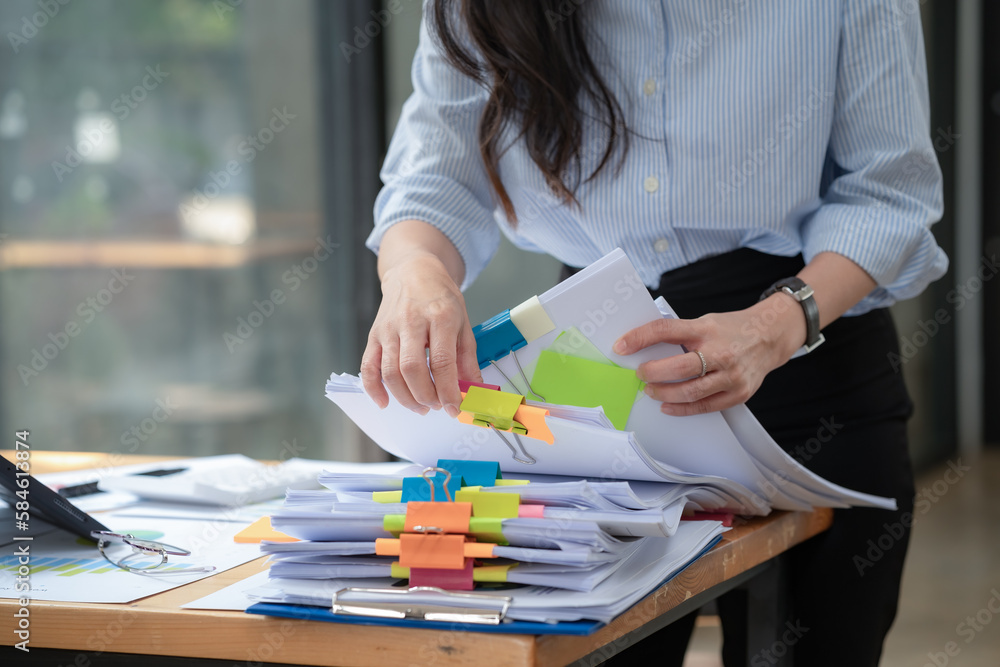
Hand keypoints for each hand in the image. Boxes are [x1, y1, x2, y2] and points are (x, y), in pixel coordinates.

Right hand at [360, 253, 481, 416]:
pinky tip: (385, 402)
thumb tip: (472, 390)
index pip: (442, 362)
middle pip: (412, 369)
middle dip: (426, 396)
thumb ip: (467, 358)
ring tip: (421, 406)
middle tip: (437, 407)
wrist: (413, 271)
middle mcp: (411, 322)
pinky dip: (373, 389)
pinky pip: (368, 366)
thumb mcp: (463, 322)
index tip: (455, 407)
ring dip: (405, 398)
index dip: (448, 391)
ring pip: (390, 372)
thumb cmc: (440, 296)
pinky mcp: (374, 335)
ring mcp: (389, 329)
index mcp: (439, 317)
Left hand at [612, 294, 805, 415]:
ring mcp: (731, 375)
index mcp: (706, 329)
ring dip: (665, 394)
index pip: (666, 330)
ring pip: (691, 392)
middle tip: (640, 374)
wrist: (771, 337)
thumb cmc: (731, 330)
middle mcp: (720, 352)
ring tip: (651, 391)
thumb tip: (643, 346)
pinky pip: (705, 406)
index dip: (639, 338)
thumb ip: (680, 334)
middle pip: (679, 368)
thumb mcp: (705, 322)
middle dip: (652, 373)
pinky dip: (682, 409)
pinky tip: (668, 406)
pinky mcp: (738, 394)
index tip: (621, 346)